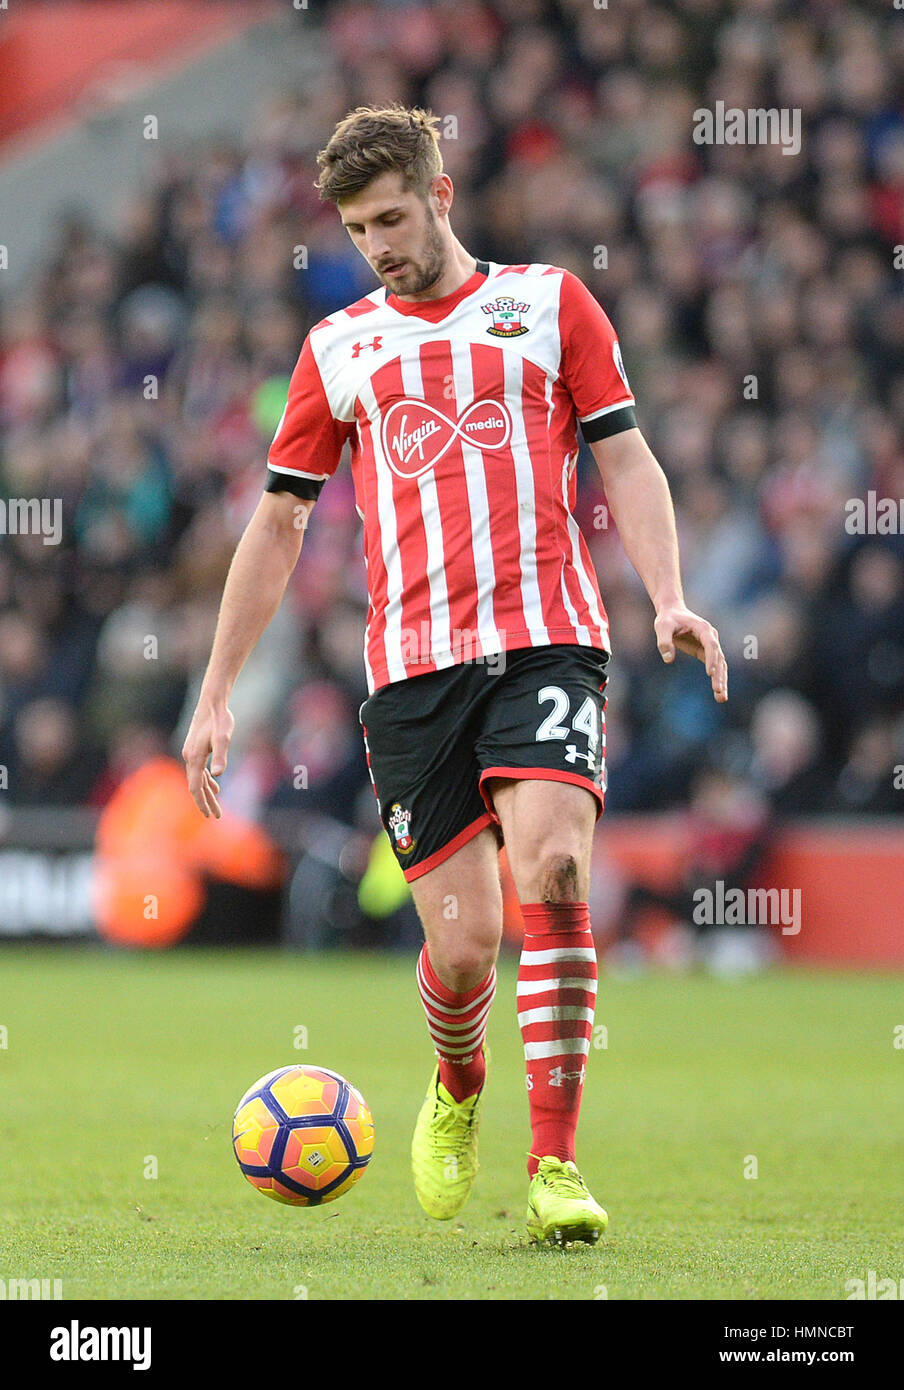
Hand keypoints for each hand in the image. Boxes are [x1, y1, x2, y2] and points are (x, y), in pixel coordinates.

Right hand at [182, 696, 234, 817]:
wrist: (212, 702)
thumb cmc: (220, 719)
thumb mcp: (223, 737)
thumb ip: (221, 756)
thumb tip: (218, 774)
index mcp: (194, 757)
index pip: (195, 787)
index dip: (202, 802)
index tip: (209, 815)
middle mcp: (189, 757)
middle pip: (196, 785)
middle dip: (206, 801)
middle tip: (216, 816)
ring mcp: (190, 753)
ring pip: (197, 778)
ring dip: (206, 792)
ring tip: (216, 806)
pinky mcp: (195, 749)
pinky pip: (199, 770)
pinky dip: (206, 780)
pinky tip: (214, 786)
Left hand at [654, 604, 727, 702]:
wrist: (672, 613)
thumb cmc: (667, 619)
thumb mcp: (662, 627)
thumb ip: (664, 641)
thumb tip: (668, 659)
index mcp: (703, 629)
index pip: (711, 645)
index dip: (711, 659)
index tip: (710, 673)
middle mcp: (711, 637)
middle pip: (719, 658)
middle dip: (719, 675)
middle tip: (718, 691)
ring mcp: (710, 645)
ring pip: (720, 665)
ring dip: (721, 681)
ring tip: (721, 698)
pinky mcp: (705, 652)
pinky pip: (714, 667)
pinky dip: (717, 679)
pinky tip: (718, 693)